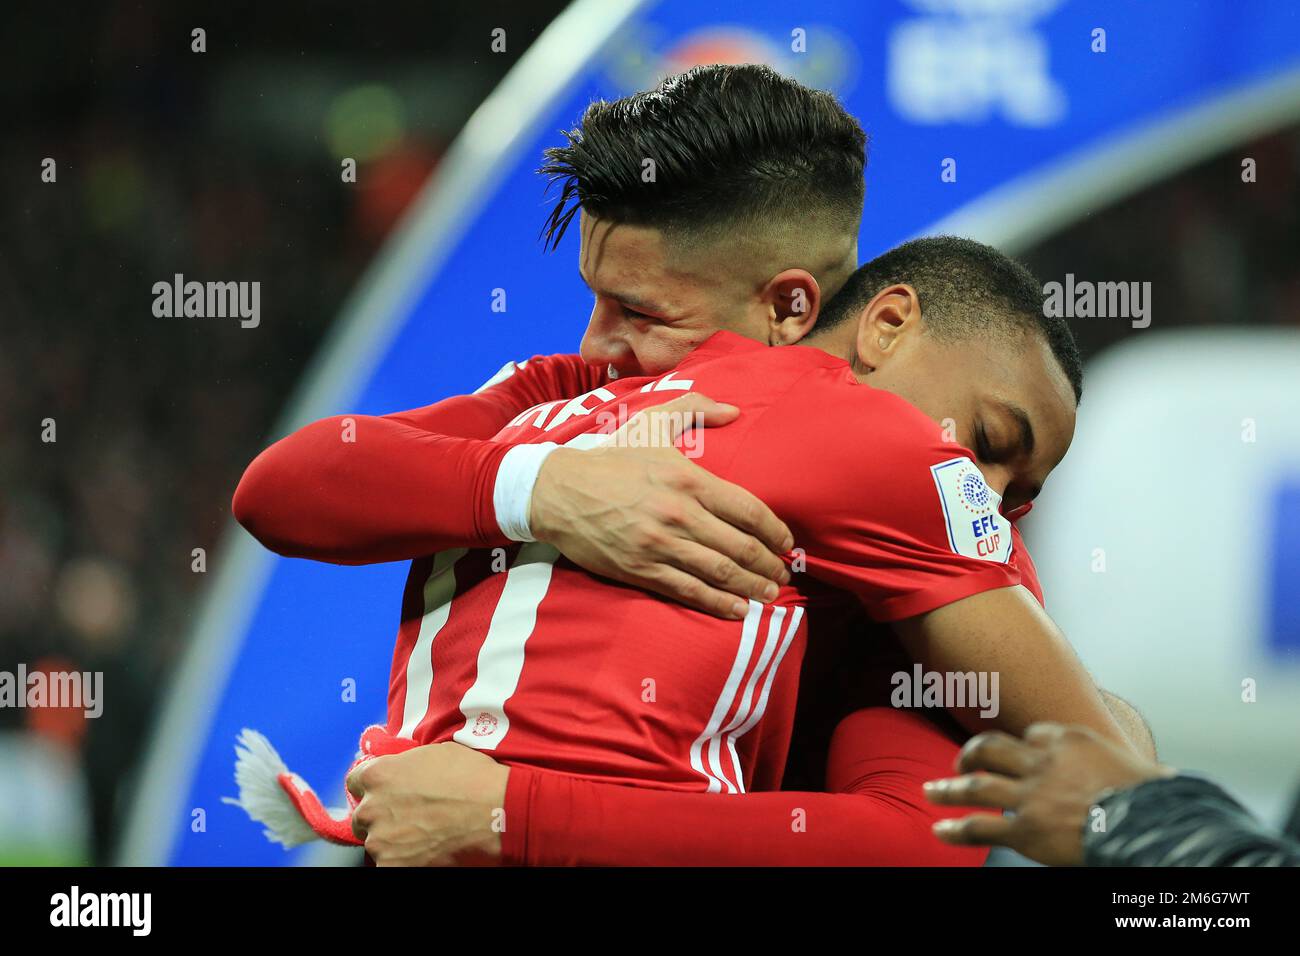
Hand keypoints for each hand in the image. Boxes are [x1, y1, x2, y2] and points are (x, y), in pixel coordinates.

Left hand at [346, 741, 508, 865]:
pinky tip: (426, 854)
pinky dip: (404, 861)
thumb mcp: (435, 754)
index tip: (387, 792)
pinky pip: (389, 864)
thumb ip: (406, 765)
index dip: (374, 787)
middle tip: (410, 818)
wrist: (496, 811)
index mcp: (379, 775)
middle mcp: (371, 808)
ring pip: (377, 844)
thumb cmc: (472, 779)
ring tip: (425, 837)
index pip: (356, 782)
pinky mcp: (392, 867)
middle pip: (363, 817)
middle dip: (381, 817)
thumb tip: (402, 771)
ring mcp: (380, 842)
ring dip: (393, 841)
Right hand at [529, 393, 793, 619]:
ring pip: (719, 572)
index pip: (748, 510)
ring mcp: (660, 544)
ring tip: (769, 594)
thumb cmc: (609, 457)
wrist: (556, 490)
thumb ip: (696, 410)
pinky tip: (737, 610)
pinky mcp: (641, 569)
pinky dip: (717, 603)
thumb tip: (734, 411)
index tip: (787, 542)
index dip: (774, 530)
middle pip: (740, 546)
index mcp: (687, 478)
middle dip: (769, 563)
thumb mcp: (651, 422)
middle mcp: (679, 513)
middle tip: (784, 574)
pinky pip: (687, 590)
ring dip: (751, 586)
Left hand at [922, 722, 1173, 865]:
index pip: (1034, 734)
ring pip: (977, 786)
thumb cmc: (1157, 800)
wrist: (1154, 824)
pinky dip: (956, 829)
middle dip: (970, 755)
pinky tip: (940, 830)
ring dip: (949, 789)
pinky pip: (981, 827)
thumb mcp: (1139, 766)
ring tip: (930, 790)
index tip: (1018, 751)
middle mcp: (1043, 762)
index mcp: (1070, 740)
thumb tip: (1155, 774)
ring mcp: (1032, 795)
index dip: (1023, 744)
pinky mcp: (1026, 829)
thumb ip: (1120, 765)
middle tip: (959, 763)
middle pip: (992, 748)